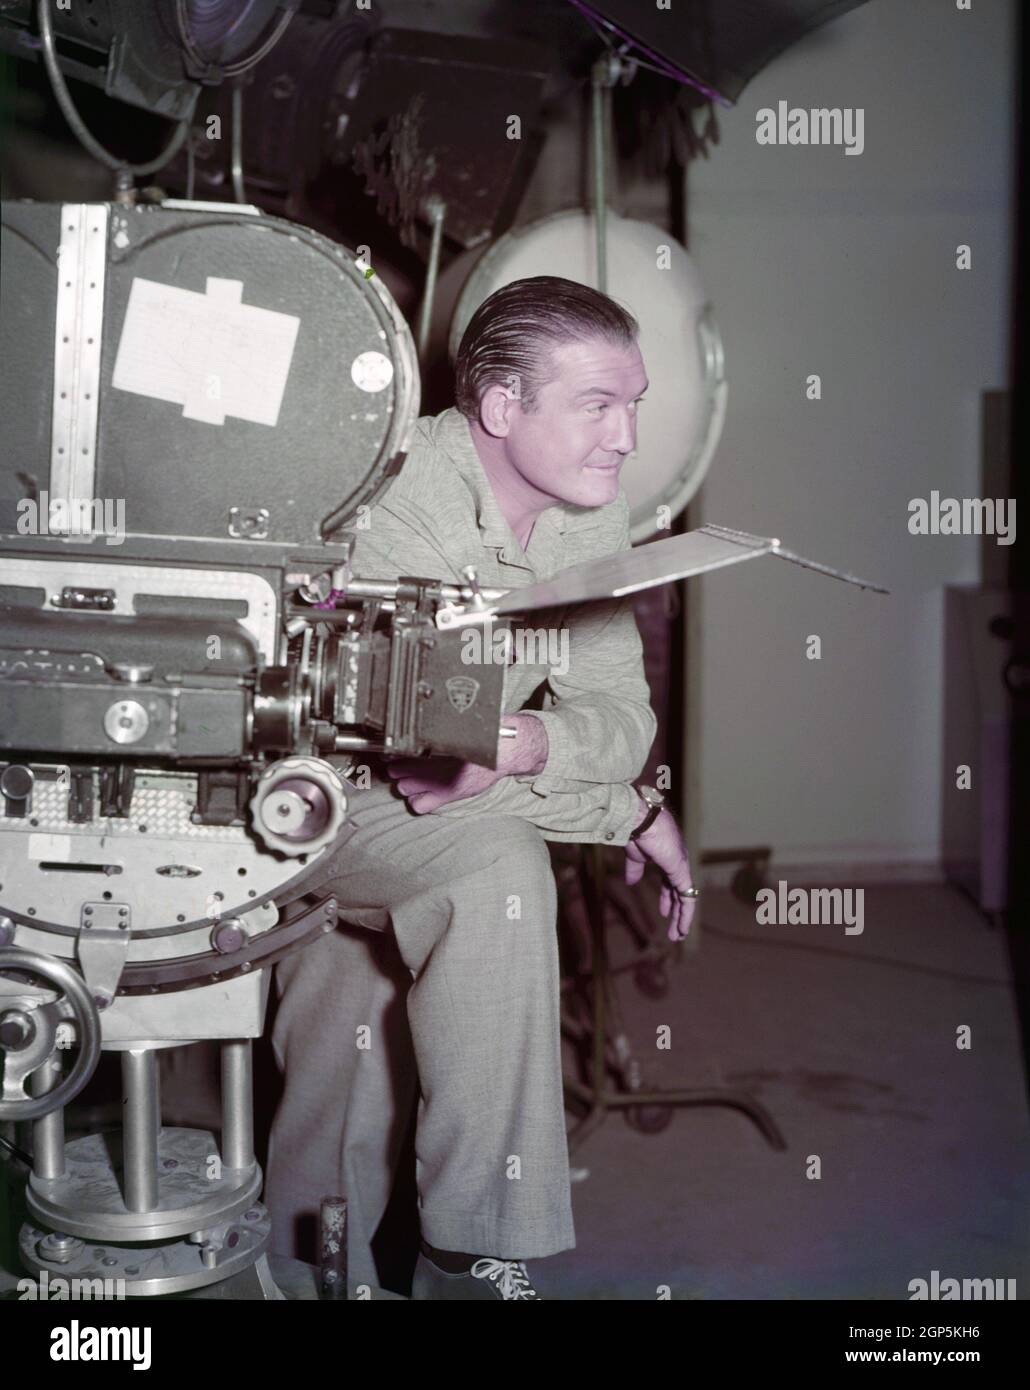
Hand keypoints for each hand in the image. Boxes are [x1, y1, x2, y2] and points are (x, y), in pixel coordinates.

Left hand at [385, 713, 547, 813]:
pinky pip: (417, 806)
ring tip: (418, 781)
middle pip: (395, 771)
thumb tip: (412, 728)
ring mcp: (433, 781)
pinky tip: (426, 796)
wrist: (501, 751)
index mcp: (425, 743)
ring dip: (408, 786)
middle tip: (410, 768)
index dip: (393, 756)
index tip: (396, 755)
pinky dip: (418, 802)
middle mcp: (426, 763)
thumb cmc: (478, 738)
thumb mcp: (451, 731)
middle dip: (400, 770)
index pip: (393, 753)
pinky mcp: (444, 796)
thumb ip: (431, 735)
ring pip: (402, 789)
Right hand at [624, 806, 696, 941]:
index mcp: (666, 857)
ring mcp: (681, 867)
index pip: (670, 882)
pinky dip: (686, 914)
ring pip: (685, 898)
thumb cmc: (636, 830)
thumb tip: (631, 882)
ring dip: (682, 918)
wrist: (639, 819)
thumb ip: (635, 869)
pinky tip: (683, 927)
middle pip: (679, 892)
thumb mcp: (635, 855)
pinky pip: (687, 898)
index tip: (665, 912)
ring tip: (679, 935)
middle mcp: (677, 862)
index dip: (667, 898)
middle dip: (676, 911)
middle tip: (675, 929)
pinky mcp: (681, 872)